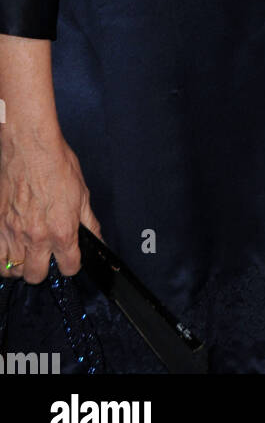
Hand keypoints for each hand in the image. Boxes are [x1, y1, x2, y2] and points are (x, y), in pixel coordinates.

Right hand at [0, 127, 100, 283]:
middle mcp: (37, 236)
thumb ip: (89, 222)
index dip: (72, 264)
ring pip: (13, 271)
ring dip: (22, 265)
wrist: (30, 147)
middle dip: (44, 270)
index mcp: (62, 230)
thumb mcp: (82, 194)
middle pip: (36, 276)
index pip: (69, 267)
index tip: (70, 258)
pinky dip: (2, 260)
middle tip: (46, 256)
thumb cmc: (57, 164)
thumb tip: (97, 241)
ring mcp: (13, 232)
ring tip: (27, 253)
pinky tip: (10, 251)